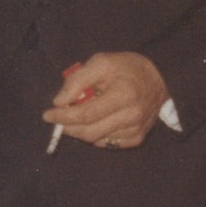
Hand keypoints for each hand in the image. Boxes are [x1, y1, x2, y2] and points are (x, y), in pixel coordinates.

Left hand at [43, 51, 169, 148]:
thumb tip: (59, 101)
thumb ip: (78, 80)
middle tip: (57, 117)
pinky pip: (106, 143)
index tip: (47, 115)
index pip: (86, 114)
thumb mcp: (101, 62)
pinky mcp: (137, 138)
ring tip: (78, 114)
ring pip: (95, 139)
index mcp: (124, 95)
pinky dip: (94, 135)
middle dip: (67, 126)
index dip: (63, 116)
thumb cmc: (126, 68)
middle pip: (89, 131)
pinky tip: (95, 121)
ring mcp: (136, 130)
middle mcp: (132, 116)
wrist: (158, 79)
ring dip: (80, 130)